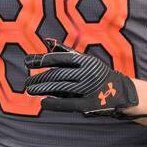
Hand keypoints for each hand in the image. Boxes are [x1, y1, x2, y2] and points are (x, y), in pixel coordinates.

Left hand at [24, 39, 146, 117]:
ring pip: (60, 88)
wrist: (120, 92)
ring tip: (30, 91)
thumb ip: (64, 52)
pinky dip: (54, 103)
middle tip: (26, 83)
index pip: (59, 59)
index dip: (41, 60)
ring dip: (42, 90)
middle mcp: (86, 73)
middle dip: (39, 79)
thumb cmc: (96, 74)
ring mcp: (88, 89)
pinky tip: (43, 102)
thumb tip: (46, 41)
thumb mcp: (84, 60)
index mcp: (84, 61)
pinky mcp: (89, 104)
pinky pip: (68, 104)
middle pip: (57, 75)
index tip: (26, 62)